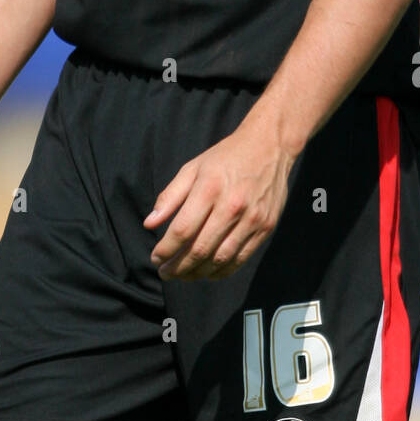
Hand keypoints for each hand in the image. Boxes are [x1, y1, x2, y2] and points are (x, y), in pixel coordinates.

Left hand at [143, 120, 294, 280]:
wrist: (269, 145)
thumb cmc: (226, 157)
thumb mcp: (193, 167)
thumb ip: (170, 196)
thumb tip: (150, 224)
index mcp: (210, 188)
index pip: (183, 230)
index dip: (166, 250)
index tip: (155, 258)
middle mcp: (232, 206)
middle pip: (200, 249)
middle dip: (178, 267)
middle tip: (165, 272)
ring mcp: (252, 219)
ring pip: (220, 259)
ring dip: (197, 273)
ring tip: (183, 275)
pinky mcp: (266, 228)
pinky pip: (240, 259)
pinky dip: (221, 271)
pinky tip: (207, 271)